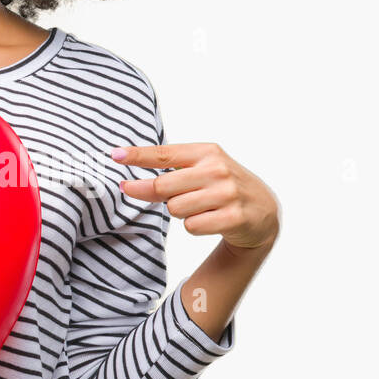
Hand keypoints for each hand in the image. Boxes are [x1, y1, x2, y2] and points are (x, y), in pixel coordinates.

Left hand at [112, 142, 279, 252]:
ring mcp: (227, 193)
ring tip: (202, 208)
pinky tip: (212, 220)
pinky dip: (195, 227)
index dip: (137, 156)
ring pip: (176, 209)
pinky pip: (192, 227)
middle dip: (158, 195)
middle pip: (163, 186)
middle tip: (176, 197)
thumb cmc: (222, 187)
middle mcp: (217, 169)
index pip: (164, 153)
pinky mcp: (233, 217)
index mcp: (207, 152)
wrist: (263, 210)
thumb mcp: (200, 173)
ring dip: (182, 213)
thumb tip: (130, 185)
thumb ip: (167, 177)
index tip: (114, 155)